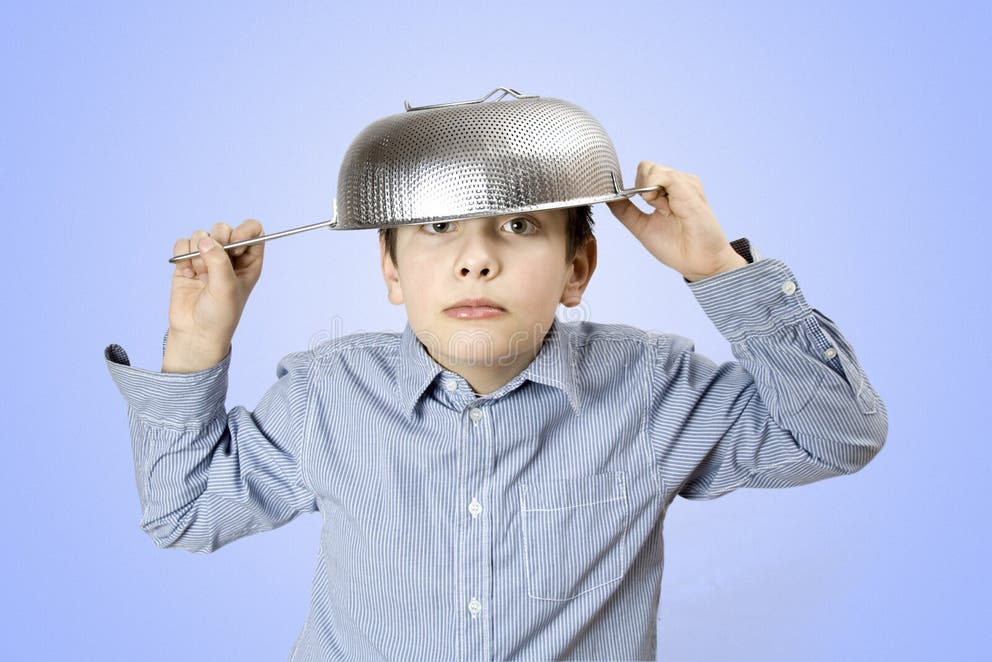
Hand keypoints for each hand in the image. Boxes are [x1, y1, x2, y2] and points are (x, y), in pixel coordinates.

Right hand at [163, 219, 264, 371]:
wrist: (196, 332)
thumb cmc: (220, 314)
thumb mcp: (227, 288)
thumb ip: (218, 261)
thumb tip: (204, 240)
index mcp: (249, 261)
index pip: (253, 231)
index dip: (243, 230)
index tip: (233, 242)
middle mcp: (229, 256)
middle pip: (223, 229)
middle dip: (216, 241)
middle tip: (211, 261)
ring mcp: (207, 258)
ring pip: (200, 235)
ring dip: (197, 253)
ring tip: (200, 276)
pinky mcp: (187, 262)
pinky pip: (182, 244)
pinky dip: (182, 256)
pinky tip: (187, 274)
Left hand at [606, 162, 746, 281]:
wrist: (698, 262)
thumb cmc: (676, 247)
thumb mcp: (641, 227)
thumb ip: (625, 211)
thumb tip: (607, 198)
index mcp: (668, 190)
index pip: (644, 172)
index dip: (634, 186)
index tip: (640, 205)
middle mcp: (677, 183)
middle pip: (646, 168)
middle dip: (642, 189)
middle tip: (657, 210)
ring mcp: (684, 184)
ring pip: (651, 169)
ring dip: (648, 192)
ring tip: (665, 212)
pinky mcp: (689, 188)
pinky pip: (664, 175)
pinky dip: (654, 189)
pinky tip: (663, 206)